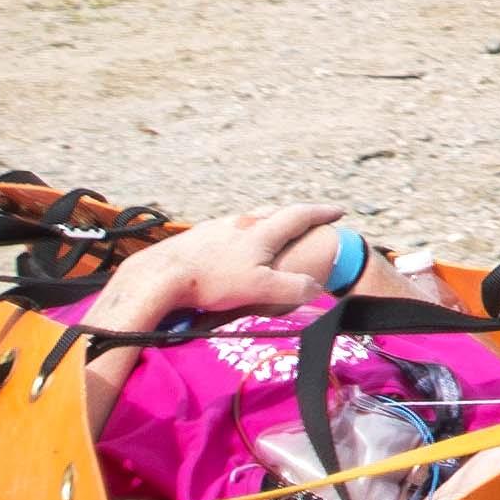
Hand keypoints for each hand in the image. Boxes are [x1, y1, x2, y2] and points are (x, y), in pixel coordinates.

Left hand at [82, 202, 359, 340]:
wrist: (160, 276)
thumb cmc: (212, 282)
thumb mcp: (260, 289)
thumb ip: (293, 287)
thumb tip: (316, 287)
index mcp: (260, 232)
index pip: (298, 216)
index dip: (321, 213)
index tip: (338, 210)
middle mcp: (239, 223)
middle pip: (272, 212)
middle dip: (293, 214)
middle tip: (306, 219)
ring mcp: (215, 227)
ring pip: (246, 219)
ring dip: (263, 222)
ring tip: (269, 233)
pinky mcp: (196, 236)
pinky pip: (225, 230)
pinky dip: (238, 234)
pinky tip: (230, 247)